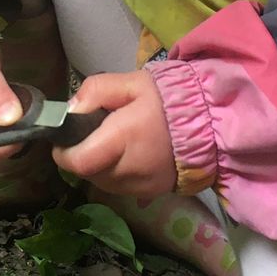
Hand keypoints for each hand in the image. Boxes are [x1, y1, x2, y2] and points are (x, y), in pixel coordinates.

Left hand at [52, 69, 174, 197]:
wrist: (212, 121)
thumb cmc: (170, 98)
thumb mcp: (133, 82)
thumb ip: (97, 90)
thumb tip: (71, 109)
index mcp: (122, 138)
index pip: (79, 161)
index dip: (64, 153)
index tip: (64, 139)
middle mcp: (129, 170)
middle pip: (88, 174)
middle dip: (83, 156)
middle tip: (92, 135)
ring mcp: (142, 186)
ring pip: (104, 183)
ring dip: (100, 167)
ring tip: (113, 145)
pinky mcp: (153, 193)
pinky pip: (121, 188)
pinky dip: (117, 174)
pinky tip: (129, 156)